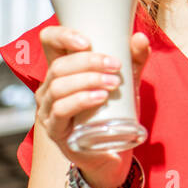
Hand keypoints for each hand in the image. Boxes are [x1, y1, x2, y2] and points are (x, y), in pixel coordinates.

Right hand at [35, 26, 150, 187]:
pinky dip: (81, 100)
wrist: (112, 151)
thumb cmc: (114, 111)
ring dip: (87, 80)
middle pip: (58, 66)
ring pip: (58, 87)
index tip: (88, 41)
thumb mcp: (127, 82)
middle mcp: (48, 88)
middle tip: (115, 66)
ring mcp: (47, 110)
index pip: (49, 41)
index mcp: (62, 70)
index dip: (62, 35)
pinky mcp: (55, 130)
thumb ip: (135, 60)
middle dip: (88, 62)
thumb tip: (140, 37)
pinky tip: (99, 97)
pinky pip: (61, 111)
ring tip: (113, 83)